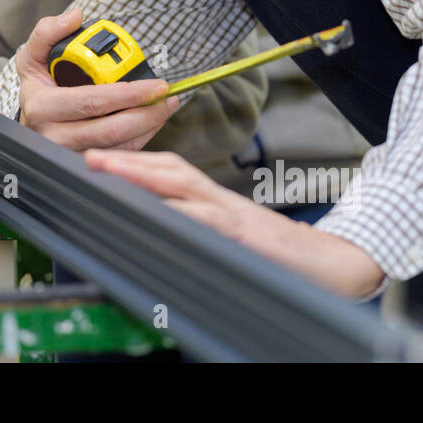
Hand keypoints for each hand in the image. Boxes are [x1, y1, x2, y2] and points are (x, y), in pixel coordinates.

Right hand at [16, 9, 178, 151]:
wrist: (29, 122)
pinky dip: (142, 137)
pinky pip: (121, 153)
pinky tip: (152, 120)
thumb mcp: (31, 57)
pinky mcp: (86, 162)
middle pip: (111, 130)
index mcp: (43, 107)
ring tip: (166, 105)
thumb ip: (47, 32)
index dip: (129, 94)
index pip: (93, 101)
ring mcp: (71, 153)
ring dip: (149, 125)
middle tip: (166, 96)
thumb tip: (74, 18)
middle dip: (147, 113)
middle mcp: (55, 136)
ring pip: (120, 145)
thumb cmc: (37, 89)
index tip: (155, 84)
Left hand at [83, 150, 385, 299]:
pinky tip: (161, 210)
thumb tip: (160, 229)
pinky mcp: (246, 238)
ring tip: (111, 170)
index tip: (100, 159)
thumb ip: (200, 228)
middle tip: (91, 157)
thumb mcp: (232, 238)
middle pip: (171, 170)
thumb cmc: (279, 257)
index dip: (135, 163)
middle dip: (128, 162)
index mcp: (215, 202)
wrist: (332, 266)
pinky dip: (184, 213)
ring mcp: (233, 218)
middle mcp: (221, 203)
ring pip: (184, 187)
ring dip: (144, 176)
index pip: (171, 173)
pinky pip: (210, 221)